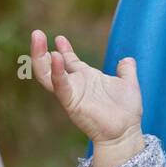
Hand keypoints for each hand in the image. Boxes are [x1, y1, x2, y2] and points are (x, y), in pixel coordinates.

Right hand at [30, 30, 142, 147]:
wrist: (126, 132)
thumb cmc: (127, 112)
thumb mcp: (128, 84)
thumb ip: (126, 71)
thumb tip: (127, 59)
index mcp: (87, 79)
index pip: (69, 60)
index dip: (64, 49)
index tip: (59, 37)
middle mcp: (76, 85)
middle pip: (50, 65)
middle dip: (41, 50)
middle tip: (36, 33)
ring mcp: (72, 94)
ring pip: (47, 74)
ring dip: (39, 57)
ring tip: (37, 38)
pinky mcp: (72, 103)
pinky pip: (60, 86)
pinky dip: (56, 72)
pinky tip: (55, 57)